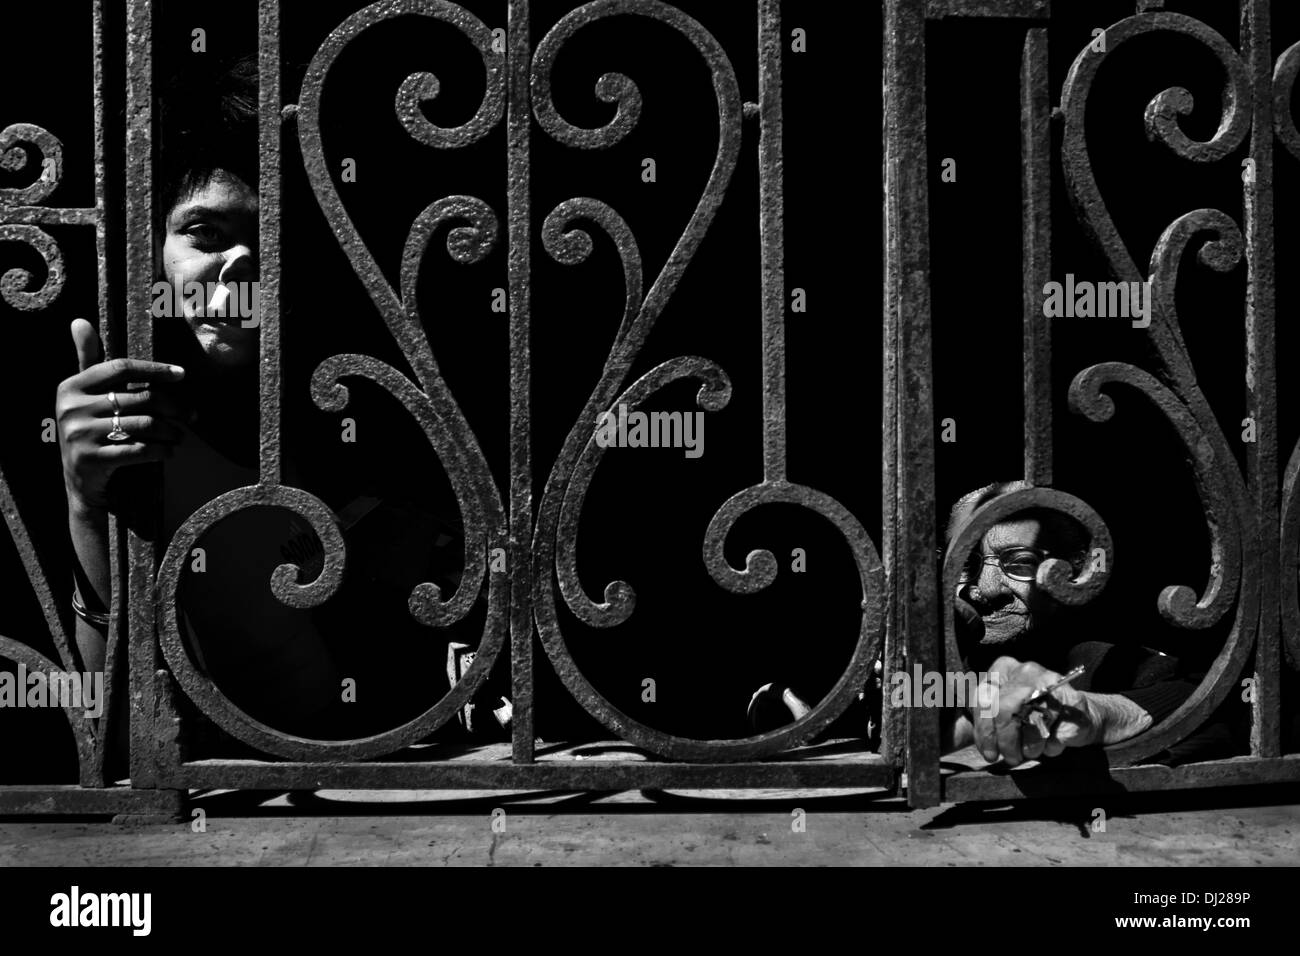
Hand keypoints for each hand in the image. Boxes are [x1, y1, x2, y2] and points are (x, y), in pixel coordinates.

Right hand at [56, 319, 188, 510]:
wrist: (80, 482)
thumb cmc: (90, 430)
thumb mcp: (84, 395)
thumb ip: (88, 360)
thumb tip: (79, 321)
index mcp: (71, 386)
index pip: (120, 367)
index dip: (155, 369)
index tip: (182, 374)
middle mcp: (71, 408)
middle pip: (140, 398)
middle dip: (174, 407)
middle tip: (192, 415)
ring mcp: (79, 435)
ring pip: (145, 425)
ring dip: (172, 431)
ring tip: (180, 435)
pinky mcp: (91, 460)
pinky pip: (140, 450)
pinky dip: (162, 451)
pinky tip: (170, 451)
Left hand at [972, 656, 1100, 765]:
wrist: (1074, 716)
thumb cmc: (1031, 714)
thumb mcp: (1003, 711)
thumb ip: (986, 719)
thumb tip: (983, 744)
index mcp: (1005, 669)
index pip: (984, 699)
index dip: (984, 730)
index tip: (989, 752)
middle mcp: (1027, 671)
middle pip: (1006, 709)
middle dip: (1006, 741)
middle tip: (1010, 758)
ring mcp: (1052, 685)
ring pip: (1031, 723)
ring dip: (1029, 747)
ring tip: (1031, 751)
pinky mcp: (1072, 703)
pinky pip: (1054, 733)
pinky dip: (1050, 747)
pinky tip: (1050, 745)